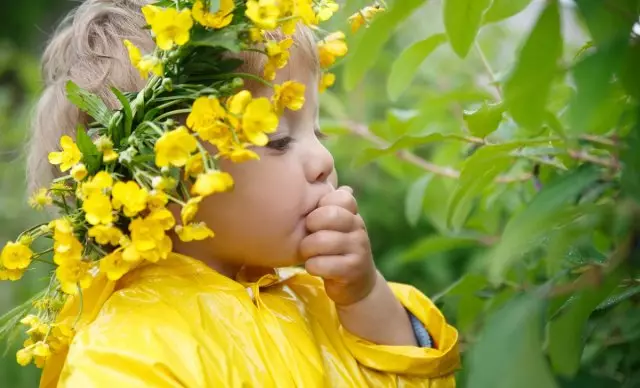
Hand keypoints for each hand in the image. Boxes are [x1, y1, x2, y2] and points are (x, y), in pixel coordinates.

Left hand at [300, 186, 376, 305]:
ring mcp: (358, 248)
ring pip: (322, 241)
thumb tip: (328, 177)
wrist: (355, 283)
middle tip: (308, 235)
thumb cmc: (335, 249)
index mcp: (351, 212)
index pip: (341, 197)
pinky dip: (313, 266)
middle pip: (330, 215)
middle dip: (311, 226)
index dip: (321, 206)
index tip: (314, 218)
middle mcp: (358, 227)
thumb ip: (327, 204)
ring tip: (308, 254)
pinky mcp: (352, 270)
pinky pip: (322, 264)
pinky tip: (315, 267)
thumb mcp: (332, 225)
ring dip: (308, 249)